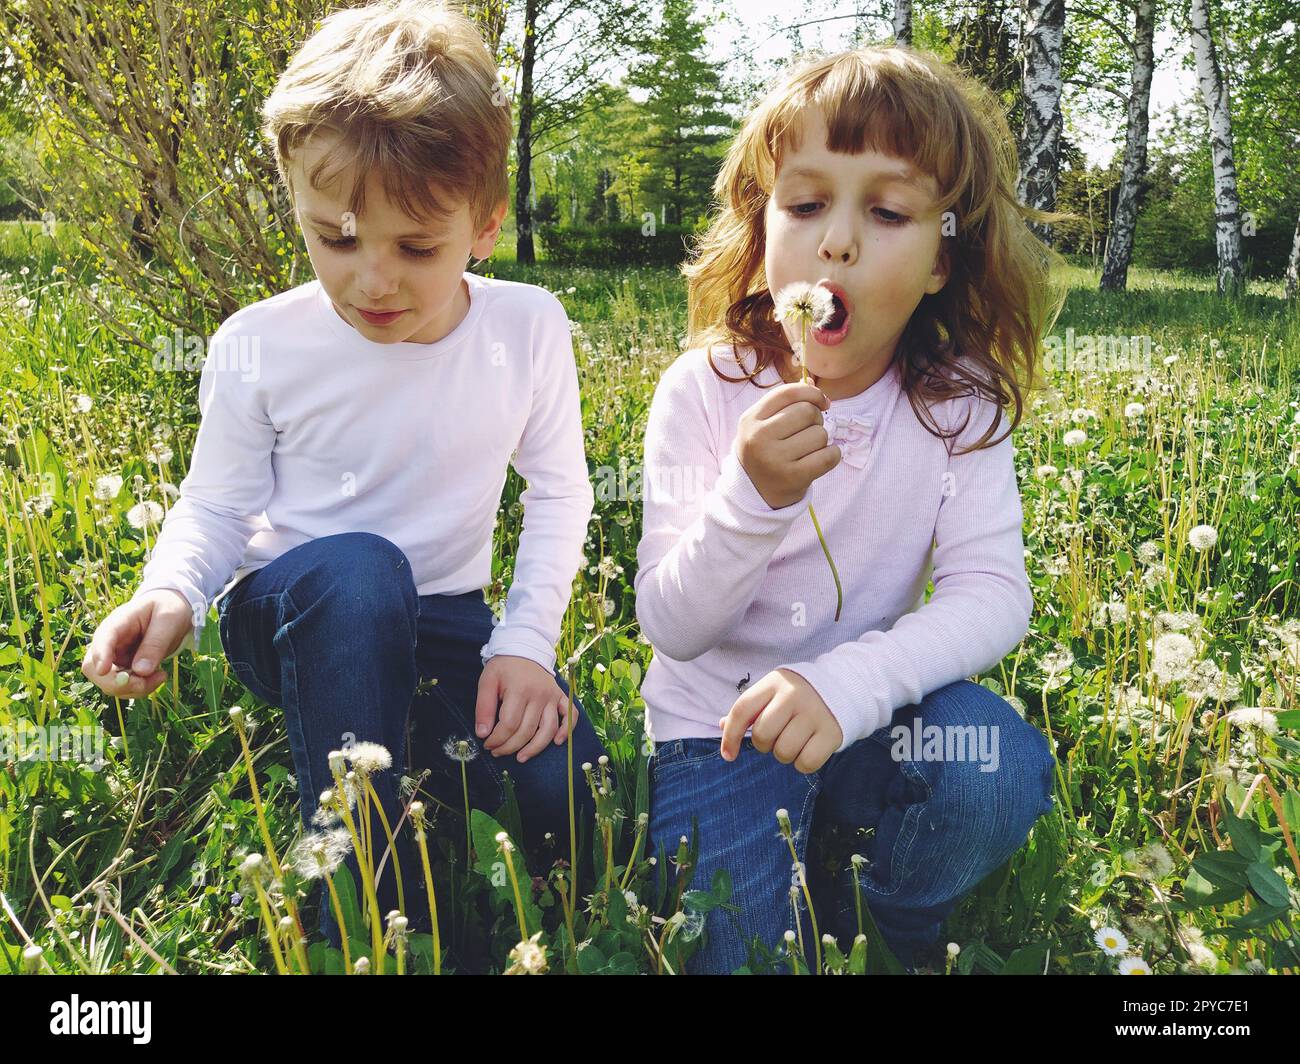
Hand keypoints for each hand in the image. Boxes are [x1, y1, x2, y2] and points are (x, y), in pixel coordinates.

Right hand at [81, 589, 193, 698]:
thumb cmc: (168, 609)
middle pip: (94, 669)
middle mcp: (109, 643)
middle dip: (118, 683)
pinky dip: (141, 689)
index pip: (101, 639)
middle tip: (147, 681)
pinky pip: (124, 688)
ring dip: (135, 688)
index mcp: (117, 623)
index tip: (103, 670)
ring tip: (162, 675)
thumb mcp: (168, 620)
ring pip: (110, 684)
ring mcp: (113, 659)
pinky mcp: (123, 670)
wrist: (171, 613)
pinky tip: (159, 676)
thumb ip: (155, 643)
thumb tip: (141, 671)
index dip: (99, 655)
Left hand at [475, 655, 575, 762]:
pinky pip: (571, 716)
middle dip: (510, 747)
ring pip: (548, 730)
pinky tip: (557, 743)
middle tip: (497, 752)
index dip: (497, 739)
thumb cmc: (504, 667)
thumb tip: (482, 734)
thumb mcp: (487, 681)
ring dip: (535, 748)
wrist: (525, 648)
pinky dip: (567, 730)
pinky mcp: (561, 696)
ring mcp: (552, 696)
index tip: (487, 744)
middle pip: (527, 731)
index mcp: (520, 690)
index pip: (509, 724)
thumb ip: (483, 707)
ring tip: (521, 757)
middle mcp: (539, 695)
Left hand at [719, 668, 842, 773]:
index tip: (728, 755)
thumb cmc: (797, 695)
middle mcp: (794, 695)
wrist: (842, 687)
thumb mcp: (772, 692)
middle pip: (763, 735)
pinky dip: (803, 763)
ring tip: (794, 741)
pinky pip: (806, 763)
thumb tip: (722, 726)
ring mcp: (814, 713)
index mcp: (774, 682)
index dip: (730, 736)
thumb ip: (749, 709)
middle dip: (764, 745)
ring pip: (783, 752)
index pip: (742, 710)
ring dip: (784, 755)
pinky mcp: (832, 732)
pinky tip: (808, 749)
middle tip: (776, 737)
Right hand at [735, 382, 840, 508]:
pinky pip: (828, 456)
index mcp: (751, 419)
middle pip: (807, 411)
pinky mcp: (792, 478)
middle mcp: (759, 437)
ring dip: (821, 440)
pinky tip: (822, 458)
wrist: (754, 492)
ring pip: (820, 434)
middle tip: (807, 433)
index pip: (788, 393)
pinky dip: (833, 454)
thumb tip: (813, 385)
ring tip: (807, 450)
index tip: (822, 403)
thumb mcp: (762, 424)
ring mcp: (774, 459)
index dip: (812, 393)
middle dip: (816, 420)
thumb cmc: (765, 450)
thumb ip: (784, 403)